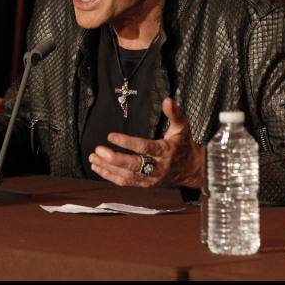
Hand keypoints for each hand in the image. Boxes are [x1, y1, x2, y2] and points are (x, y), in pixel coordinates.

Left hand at [87, 97, 202, 187]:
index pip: (144, 147)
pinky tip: (98, 168)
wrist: (192, 170)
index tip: (111, 136)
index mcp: (165, 152)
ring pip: (126, 176)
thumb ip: (174, 113)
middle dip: (114, 159)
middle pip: (133, 165)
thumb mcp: (182, 127)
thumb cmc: (184, 146)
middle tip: (98, 150)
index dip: (127, 142)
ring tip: (93, 158)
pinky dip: (110, 176)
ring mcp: (150, 178)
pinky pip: (125, 182)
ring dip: (108, 168)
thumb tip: (168, 100)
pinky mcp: (145, 184)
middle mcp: (157, 167)